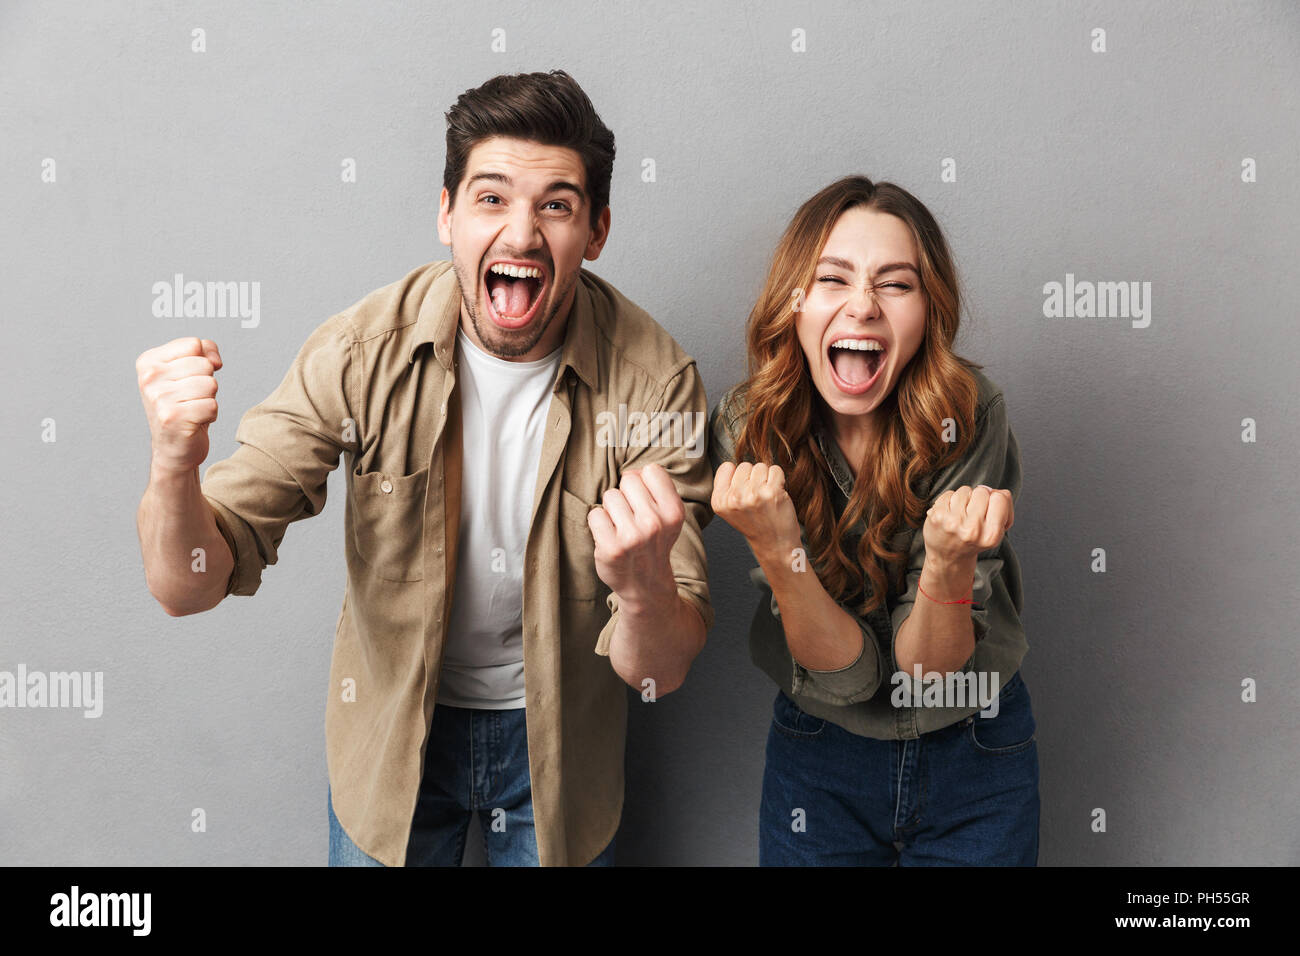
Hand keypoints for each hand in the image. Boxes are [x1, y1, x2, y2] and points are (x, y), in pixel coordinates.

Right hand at [136, 337, 222, 475]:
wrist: (174, 447)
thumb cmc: (184, 405)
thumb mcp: (189, 371)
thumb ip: (204, 351)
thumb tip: (215, 361)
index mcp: (149, 361)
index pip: (194, 344)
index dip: (204, 360)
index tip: (191, 377)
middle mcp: (149, 378)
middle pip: (204, 365)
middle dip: (206, 383)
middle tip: (190, 398)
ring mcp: (159, 398)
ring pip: (210, 384)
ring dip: (209, 399)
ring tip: (192, 409)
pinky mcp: (173, 417)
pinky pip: (212, 405)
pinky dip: (210, 415)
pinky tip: (194, 421)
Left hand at [587, 463, 685, 605]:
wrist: (645, 584)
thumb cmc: (653, 543)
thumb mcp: (668, 516)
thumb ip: (656, 489)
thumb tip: (631, 472)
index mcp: (674, 512)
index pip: (651, 471)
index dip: (644, 483)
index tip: (645, 501)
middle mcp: (655, 523)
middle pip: (628, 480)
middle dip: (627, 495)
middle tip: (632, 518)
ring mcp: (632, 537)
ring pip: (610, 496)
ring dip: (612, 510)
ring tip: (621, 529)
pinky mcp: (610, 548)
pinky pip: (595, 514)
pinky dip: (598, 524)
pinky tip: (609, 537)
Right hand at [711, 462, 802, 560]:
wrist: (774, 544)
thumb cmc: (755, 525)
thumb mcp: (729, 509)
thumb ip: (726, 487)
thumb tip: (732, 465)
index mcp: (719, 501)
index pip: (726, 467)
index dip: (737, 476)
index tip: (743, 489)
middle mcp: (734, 498)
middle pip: (744, 465)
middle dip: (752, 477)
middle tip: (757, 496)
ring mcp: (753, 494)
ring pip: (760, 466)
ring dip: (766, 478)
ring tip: (766, 496)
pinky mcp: (772, 492)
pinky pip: (775, 470)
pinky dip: (779, 479)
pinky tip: (776, 494)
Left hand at [923, 484, 1013, 564]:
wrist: (948, 557)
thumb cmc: (973, 540)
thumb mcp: (995, 532)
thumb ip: (1001, 509)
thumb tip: (994, 490)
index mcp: (991, 535)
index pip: (1000, 498)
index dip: (996, 499)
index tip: (991, 507)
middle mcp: (972, 530)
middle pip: (982, 491)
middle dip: (980, 498)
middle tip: (974, 512)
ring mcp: (953, 522)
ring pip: (965, 490)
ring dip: (965, 498)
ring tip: (962, 514)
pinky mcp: (938, 516)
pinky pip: (949, 493)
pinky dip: (950, 500)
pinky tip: (950, 514)